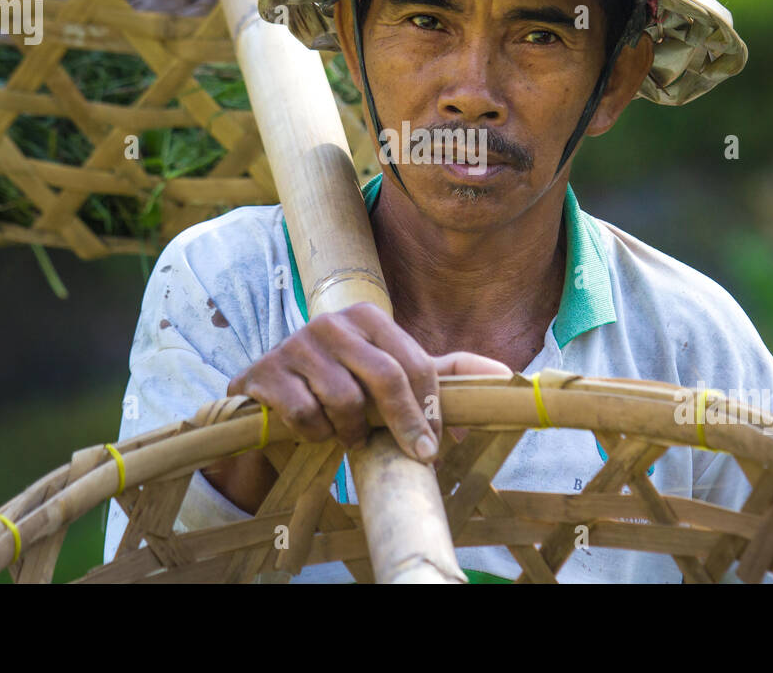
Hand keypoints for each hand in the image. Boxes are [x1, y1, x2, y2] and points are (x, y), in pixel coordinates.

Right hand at [227, 303, 509, 462]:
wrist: (269, 399)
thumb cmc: (344, 385)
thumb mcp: (393, 374)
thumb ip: (446, 372)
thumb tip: (507, 374)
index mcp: (367, 315)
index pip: (415, 362)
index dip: (430, 408)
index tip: (435, 443)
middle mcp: (331, 322)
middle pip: (386, 378)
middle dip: (405, 425)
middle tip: (417, 457)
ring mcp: (295, 344)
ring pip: (345, 401)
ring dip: (353, 432)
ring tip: (350, 437)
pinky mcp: (265, 373)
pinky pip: (306, 415)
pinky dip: (315, 435)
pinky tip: (313, 432)